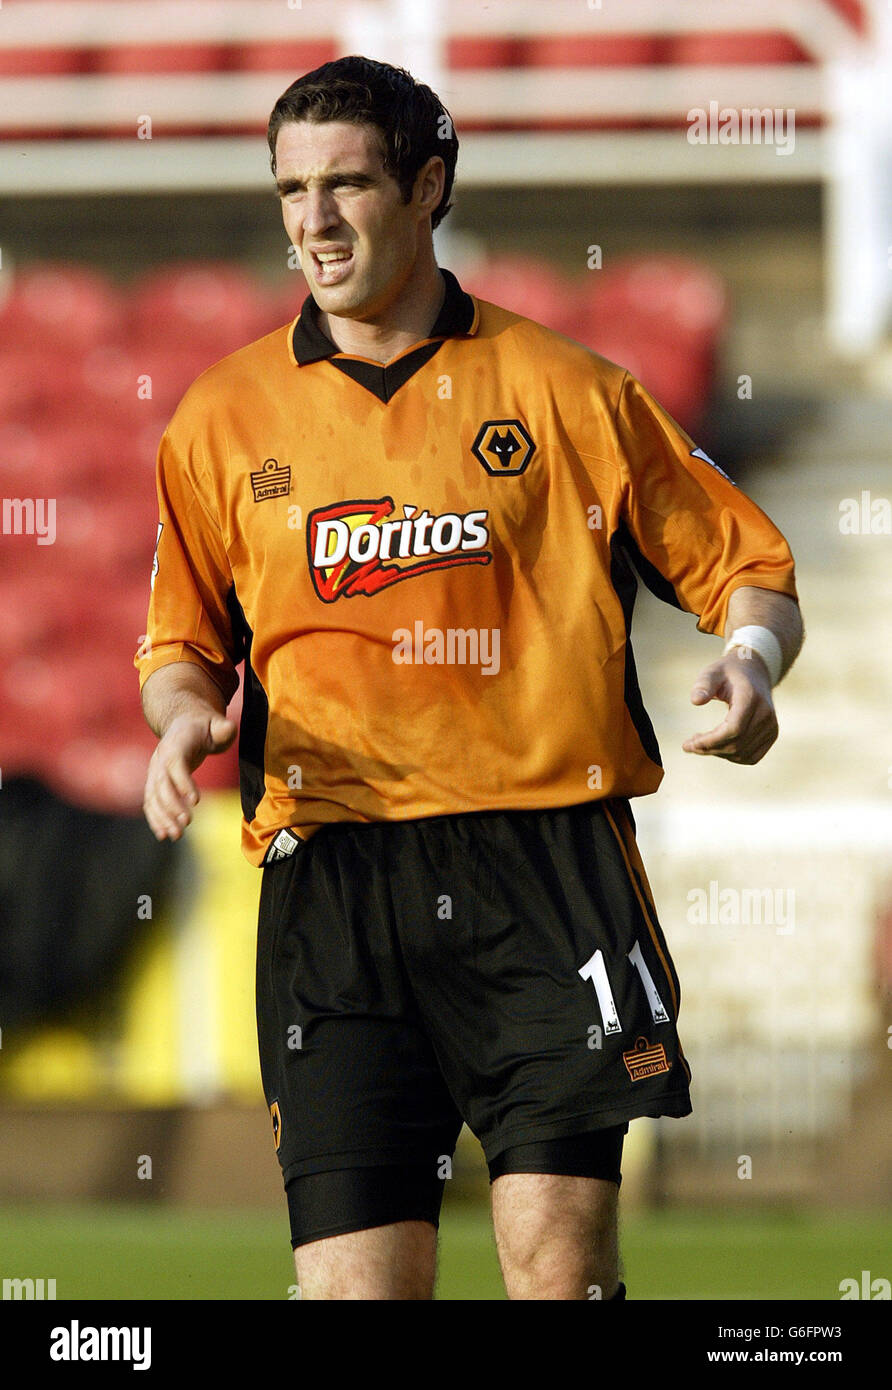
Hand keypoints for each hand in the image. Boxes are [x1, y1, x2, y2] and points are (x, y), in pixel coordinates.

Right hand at [143, 711, 236, 840]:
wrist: (183, 725)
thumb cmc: (204, 728)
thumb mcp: (216, 724)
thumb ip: (223, 728)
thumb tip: (229, 729)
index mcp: (176, 744)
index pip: (175, 764)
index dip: (183, 782)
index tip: (196, 800)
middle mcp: (160, 759)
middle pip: (161, 785)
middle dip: (172, 805)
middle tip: (187, 822)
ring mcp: (154, 772)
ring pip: (153, 797)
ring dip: (163, 817)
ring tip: (176, 835)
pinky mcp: (154, 784)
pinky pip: (151, 803)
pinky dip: (155, 819)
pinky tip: (164, 835)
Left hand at [683, 649, 777, 763]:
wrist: (754, 672)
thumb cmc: (728, 673)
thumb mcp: (712, 672)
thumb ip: (703, 684)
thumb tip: (696, 701)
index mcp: (751, 698)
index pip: (733, 729)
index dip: (710, 741)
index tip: (689, 743)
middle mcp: (765, 714)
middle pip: (736, 744)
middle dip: (709, 749)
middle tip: (688, 745)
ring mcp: (771, 726)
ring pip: (742, 754)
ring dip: (718, 753)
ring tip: (699, 742)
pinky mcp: (771, 735)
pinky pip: (751, 757)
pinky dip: (731, 756)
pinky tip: (716, 747)